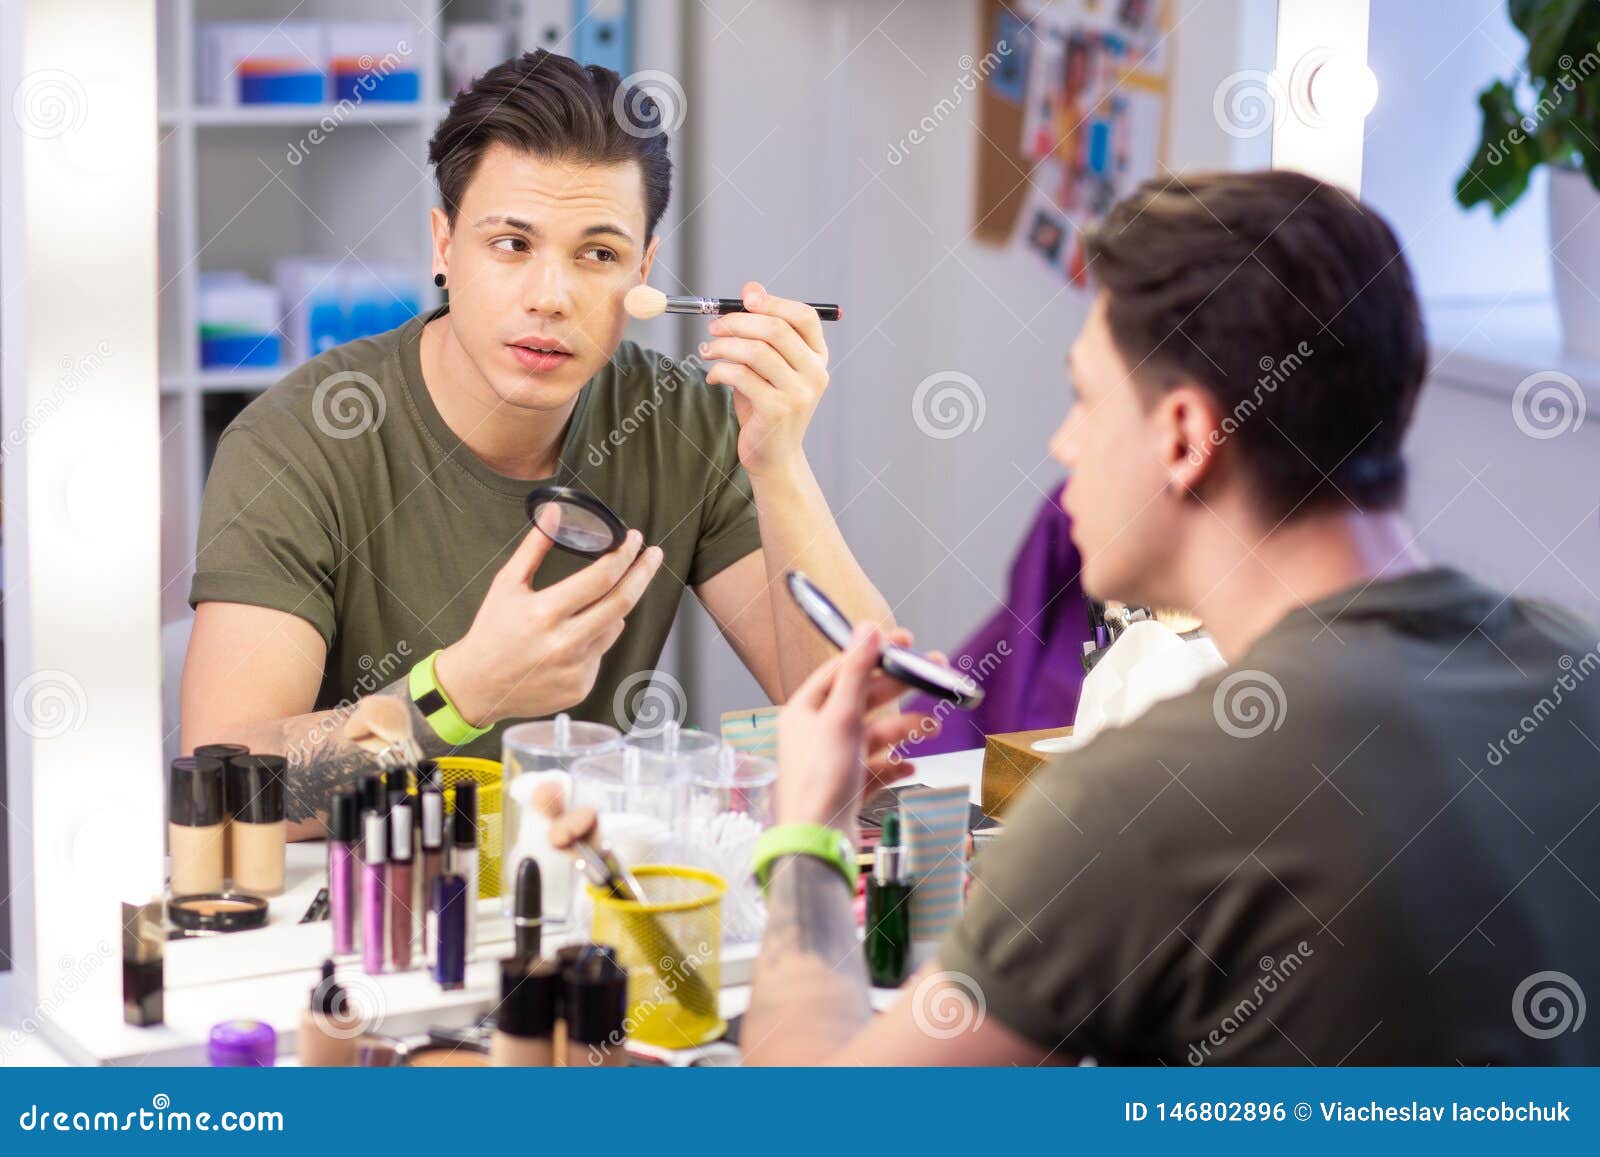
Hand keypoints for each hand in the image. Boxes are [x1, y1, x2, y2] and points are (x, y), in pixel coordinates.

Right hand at [434, 509, 662, 726]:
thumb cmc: (492, 632)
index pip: (600, 578)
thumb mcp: (507, 584)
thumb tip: (554, 512)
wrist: (477, 685)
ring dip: (611, 609)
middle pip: (622, 602)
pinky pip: (602, 652)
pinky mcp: (581, 687)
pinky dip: (594, 638)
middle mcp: (563, 643)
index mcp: (544, 613)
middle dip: (644, 573)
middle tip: (653, 554)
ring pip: (615, 626)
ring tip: (586, 606)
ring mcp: (575, 668)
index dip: (624, 555)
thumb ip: (534, 547)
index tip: (635, 540)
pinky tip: (569, 640)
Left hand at [699, 280, 828, 477]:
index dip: (773, 301)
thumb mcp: (766, 365)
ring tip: (707, 351)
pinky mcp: (778, 410)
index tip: (745, 298)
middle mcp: (815, 373)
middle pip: (775, 329)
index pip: (803, 317)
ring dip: (723, 346)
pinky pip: (741, 376)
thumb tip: (752, 287)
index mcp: (818, 357)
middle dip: (737, 322)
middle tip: (713, 327)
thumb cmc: (766, 406)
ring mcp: (799, 393)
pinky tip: (713, 377)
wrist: (773, 457)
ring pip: (755, 351)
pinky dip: (720, 370)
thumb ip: (761, 329)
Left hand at [775, 624, 942, 832]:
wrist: (819, 842)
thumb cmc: (820, 781)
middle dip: (901, 691)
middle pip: (864, 701)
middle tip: (933, 675)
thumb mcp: (841, 717)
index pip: (842, 669)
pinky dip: (895, 765)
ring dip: (905, 729)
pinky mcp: (848, 789)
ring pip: (875, 735)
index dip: (874, 653)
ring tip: (933, 728)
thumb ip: (857, 672)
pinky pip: (877, 769)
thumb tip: (868, 630)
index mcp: (804, 711)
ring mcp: (833, 762)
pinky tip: (910, 766)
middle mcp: (815, 734)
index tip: (905, 642)